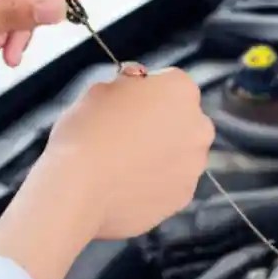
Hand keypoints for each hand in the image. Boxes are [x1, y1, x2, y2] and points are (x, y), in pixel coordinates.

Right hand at [41, 67, 213, 237]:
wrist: (78, 186)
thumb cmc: (86, 131)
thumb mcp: (100, 89)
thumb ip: (127, 83)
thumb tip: (135, 83)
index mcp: (180, 89)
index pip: (168, 82)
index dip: (144, 91)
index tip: (124, 103)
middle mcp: (198, 126)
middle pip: (181, 119)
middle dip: (159, 123)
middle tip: (124, 133)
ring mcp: (194, 165)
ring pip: (178, 153)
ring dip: (158, 154)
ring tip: (121, 163)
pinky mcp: (183, 196)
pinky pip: (170, 183)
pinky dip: (154, 182)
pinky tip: (125, 184)